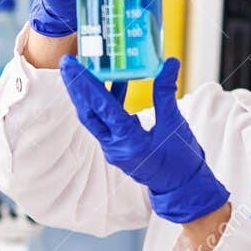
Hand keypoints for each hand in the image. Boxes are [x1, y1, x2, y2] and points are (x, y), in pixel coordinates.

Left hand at [59, 56, 230, 223]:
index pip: (101, 108)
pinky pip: (107, 121)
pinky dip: (108, 101)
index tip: (72, 65)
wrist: (182, 187)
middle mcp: (114, 146)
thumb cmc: (180, 160)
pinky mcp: (118, 146)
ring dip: (90, 93)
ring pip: (95, 117)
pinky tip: (116, 82)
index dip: (86, 84)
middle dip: (76, 87)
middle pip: (88, 113)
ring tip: (86, 67)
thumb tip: (168, 63)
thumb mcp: (174, 124)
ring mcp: (114, 148)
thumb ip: (166, 93)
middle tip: (68, 63)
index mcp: (128, 142)